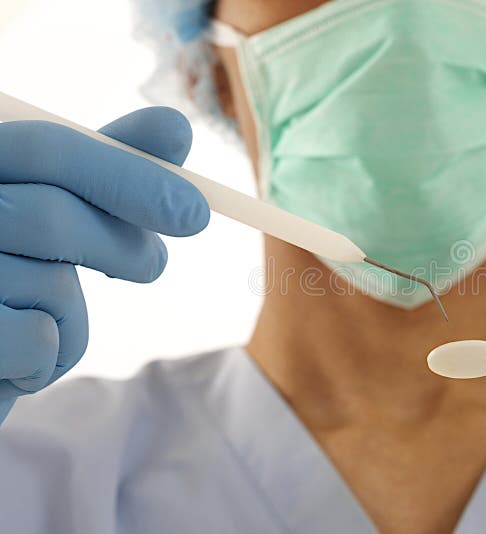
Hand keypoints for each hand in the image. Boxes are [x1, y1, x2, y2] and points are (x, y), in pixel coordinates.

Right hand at [0, 107, 208, 422]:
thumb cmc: (10, 279)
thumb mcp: (57, 210)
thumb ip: (108, 166)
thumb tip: (176, 125)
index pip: (46, 147)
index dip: (131, 176)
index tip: (198, 211)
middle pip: (50, 214)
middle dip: (121, 245)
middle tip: (156, 263)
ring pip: (51, 284)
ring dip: (76, 317)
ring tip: (50, 326)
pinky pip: (37, 340)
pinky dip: (53, 358)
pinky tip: (21, 366)